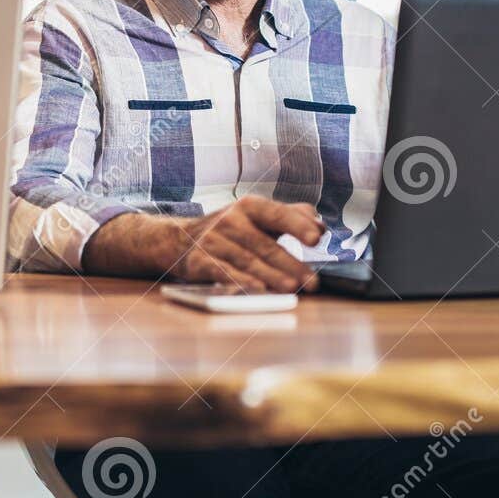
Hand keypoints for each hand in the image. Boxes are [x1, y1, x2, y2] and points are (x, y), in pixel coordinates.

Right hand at [84, 195, 324, 291]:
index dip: (298, 225)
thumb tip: (320, 224)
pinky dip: (240, 282)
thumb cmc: (229, 230)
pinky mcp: (199, 262)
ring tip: (292, 288)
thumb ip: (291, 216)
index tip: (317, 238)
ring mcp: (212, 242)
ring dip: (271, 277)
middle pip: (264, 245)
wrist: (178, 239)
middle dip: (291, 264)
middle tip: (312, 281)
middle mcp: (229, 221)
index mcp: (248, 207)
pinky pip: (222, 273)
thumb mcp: (256, 216)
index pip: (277, 213)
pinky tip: (257, 290)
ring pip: (247, 262)